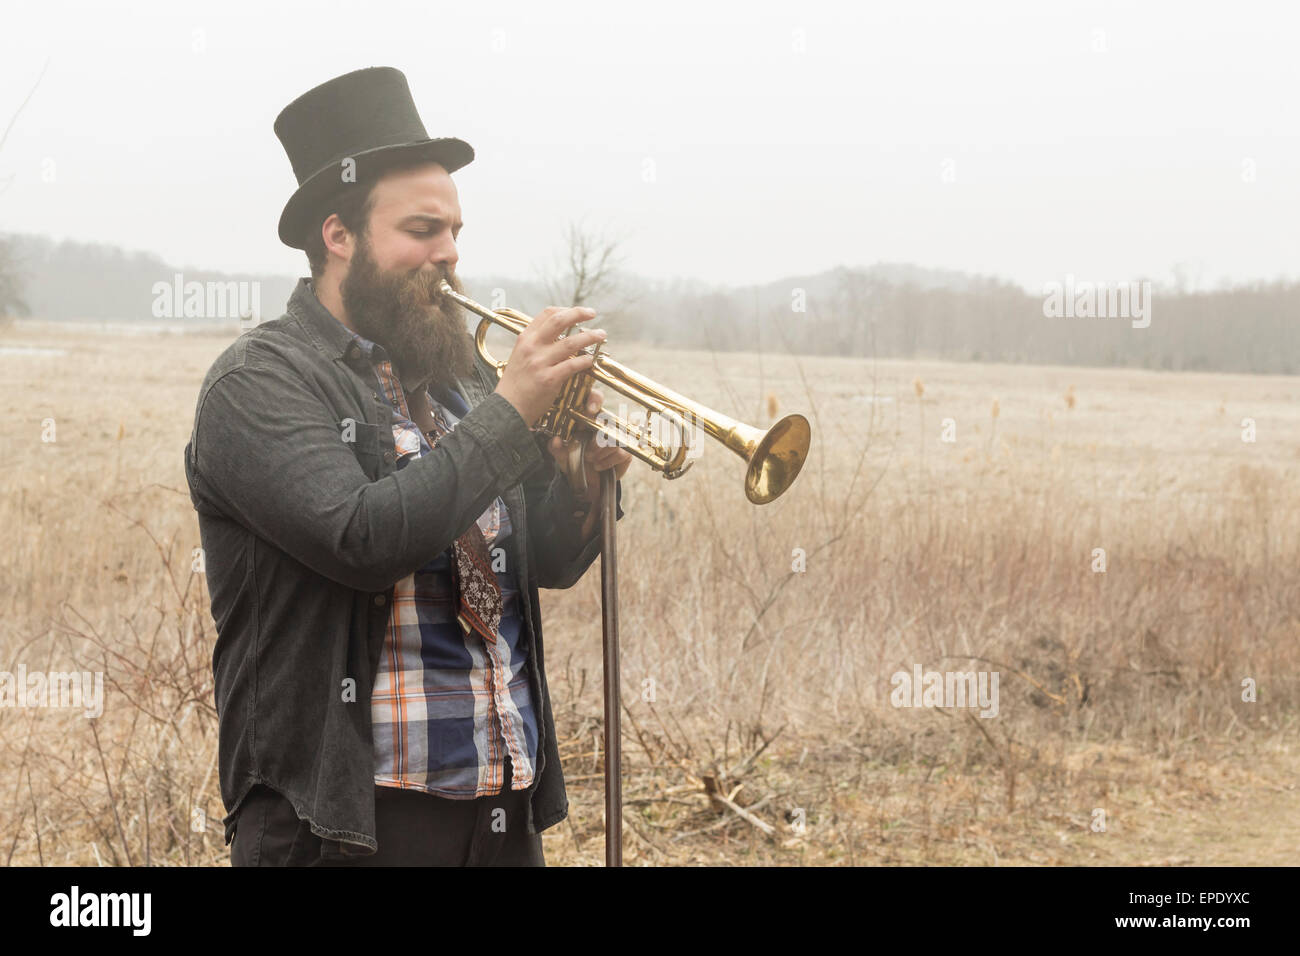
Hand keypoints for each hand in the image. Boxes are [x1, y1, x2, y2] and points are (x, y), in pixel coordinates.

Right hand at [494, 304, 606, 426]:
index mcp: (525, 339)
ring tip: (600, 334)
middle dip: (579, 313)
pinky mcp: (548, 379)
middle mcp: (531, 347)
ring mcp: (540, 363)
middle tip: (593, 313)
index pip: (546, 314)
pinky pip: (572, 365)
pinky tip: (591, 359)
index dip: (565, 309)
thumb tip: (555, 335)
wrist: (507, 407)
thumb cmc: (516, 384)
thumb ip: (535, 344)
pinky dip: (585, 360)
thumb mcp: (519, 356)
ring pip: (570, 342)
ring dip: (589, 336)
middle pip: (559, 321)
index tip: (578, 312)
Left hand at [546, 387, 631, 503]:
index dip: (595, 400)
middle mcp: (605, 424)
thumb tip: (555, 440)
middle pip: (607, 421)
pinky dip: (607, 461)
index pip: (595, 398)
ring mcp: (618, 436)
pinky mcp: (627, 451)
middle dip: (596, 440)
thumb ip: (556, 448)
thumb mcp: (562, 455)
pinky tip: (598, 465)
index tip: (590, 409)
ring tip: (590, 459)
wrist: (588, 482)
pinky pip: (620, 452)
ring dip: (600, 452)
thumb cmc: (575, 462)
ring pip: (613, 438)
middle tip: (587, 453)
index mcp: (589, 418)